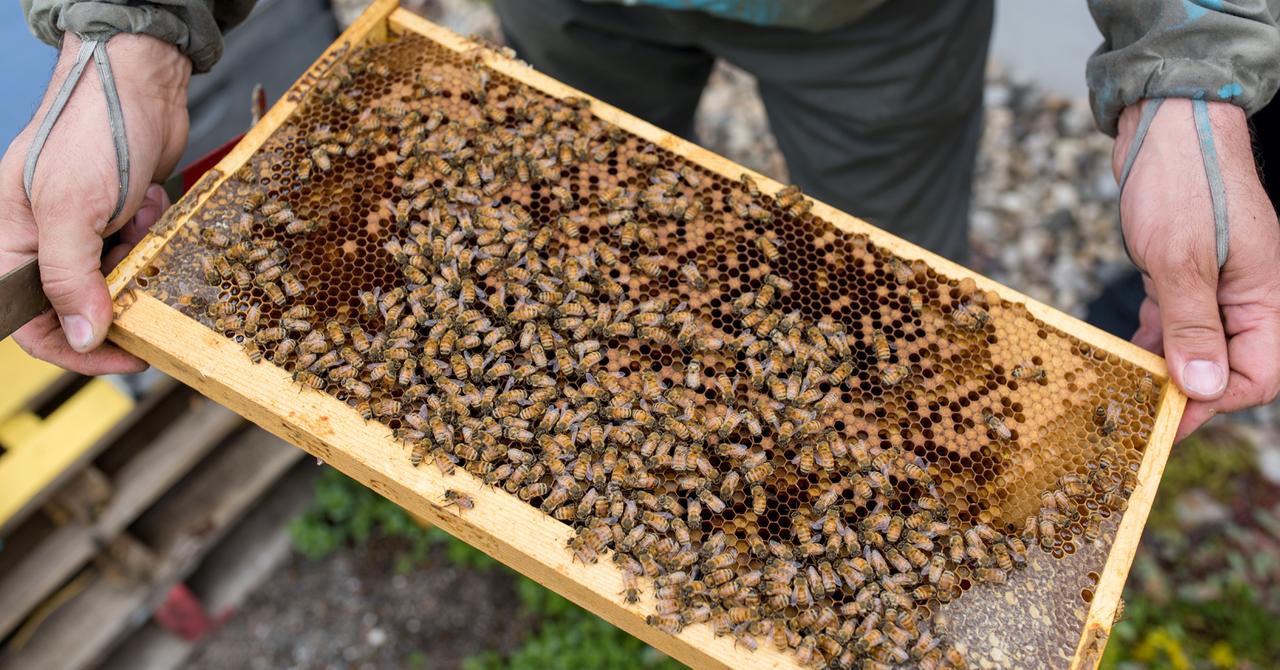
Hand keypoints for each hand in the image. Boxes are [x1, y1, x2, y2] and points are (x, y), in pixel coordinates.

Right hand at [0, 33, 189, 373]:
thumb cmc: (89, 132)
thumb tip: (83, 338)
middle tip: (148, 286)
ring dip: (139, 259)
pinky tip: (150, 201)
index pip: (33, 326)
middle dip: (119, 298)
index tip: (126, 356)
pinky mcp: (121, 217)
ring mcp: (84, 230)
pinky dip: (152, 233)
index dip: (78, 349)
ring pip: (118, 280)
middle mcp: (44, 243)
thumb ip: (71, 278)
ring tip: (141, 222)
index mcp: (10, 245)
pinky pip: (142, 250)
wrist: (136, 81)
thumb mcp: (71, 210)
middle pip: (82, 307)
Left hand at [1114, 99, 1279, 439]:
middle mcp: (1246, 293)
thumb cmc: (1181, 181)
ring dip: (1165, 366)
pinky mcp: (1183, 269)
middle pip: (1227, 364)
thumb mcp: (1180, 260)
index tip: (1169, 420)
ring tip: (1126, 390)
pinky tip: (1125, 354)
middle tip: (1139, 413)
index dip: (1216, 401)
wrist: (1164, 122)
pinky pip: (1174, 318)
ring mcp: (1215, 281)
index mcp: (1264, 295)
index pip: (1257, 373)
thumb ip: (1192, 326)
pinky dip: (1152, 337)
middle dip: (1189, 390)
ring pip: (1196, 343)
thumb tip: (1204, 387)